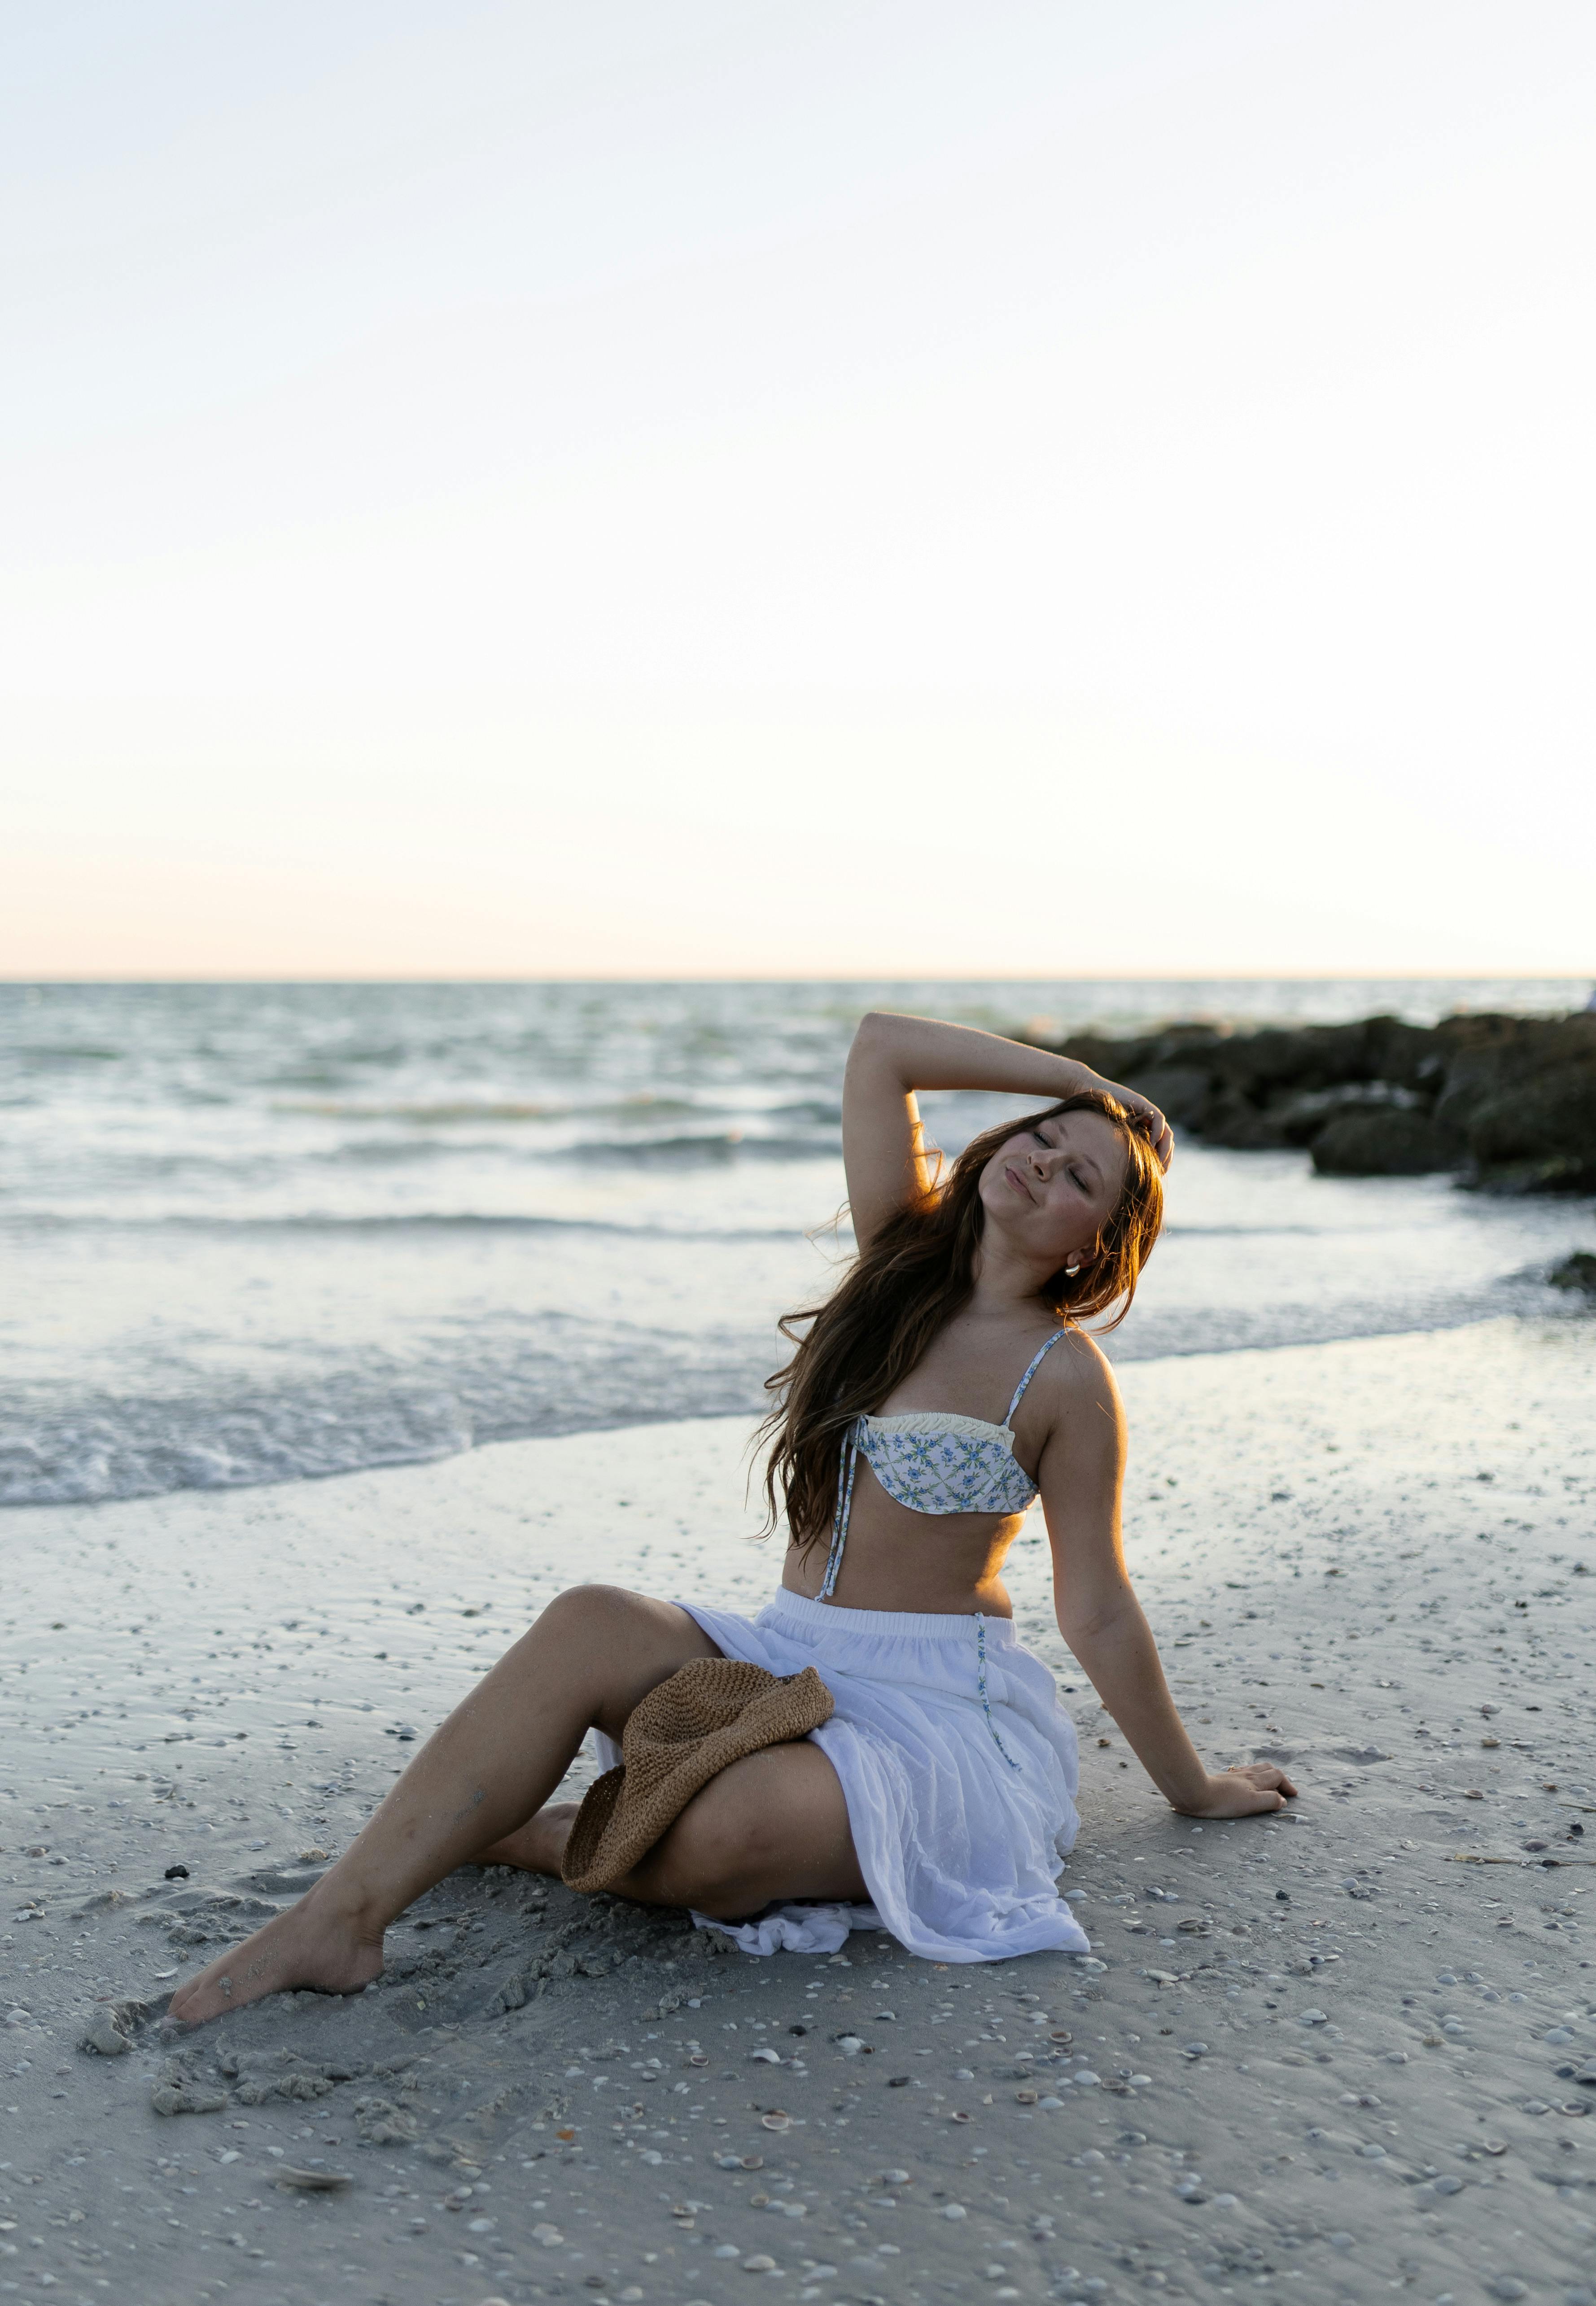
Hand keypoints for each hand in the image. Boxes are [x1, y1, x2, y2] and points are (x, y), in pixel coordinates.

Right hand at [1071, 1065, 1172, 1173]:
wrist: (1088, 1091)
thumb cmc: (1094, 1115)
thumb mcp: (1110, 1136)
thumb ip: (1120, 1147)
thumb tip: (1119, 1172)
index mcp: (1143, 1130)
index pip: (1161, 1146)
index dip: (1162, 1160)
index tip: (1158, 1174)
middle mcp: (1148, 1121)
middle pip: (1167, 1140)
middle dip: (1166, 1157)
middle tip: (1161, 1172)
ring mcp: (1147, 1112)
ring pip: (1166, 1131)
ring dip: (1165, 1147)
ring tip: (1158, 1161)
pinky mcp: (1143, 1103)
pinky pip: (1158, 1119)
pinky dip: (1158, 1131)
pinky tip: (1151, 1144)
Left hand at [1175, 1762, 1297, 1818]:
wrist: (1195, 1791)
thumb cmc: (1224, 1801)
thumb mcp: (1252, 1803)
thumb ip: (1270, 1800)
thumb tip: (1282, 1800)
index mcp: (1255, 1780)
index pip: (1277, 1776)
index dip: (1287, 1784)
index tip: (1293, 1795)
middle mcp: (1246, 1774)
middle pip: (1267, 1769)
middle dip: (1278, 1777)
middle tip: (1283, 1789)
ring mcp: (1234, 1775)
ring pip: (1254, 1769)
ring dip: (1265, 1775)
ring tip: (1267, 1784)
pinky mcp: (1223, 1779)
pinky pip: (1242, 1772)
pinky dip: (1250, 1775)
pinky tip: (1244, 1781)